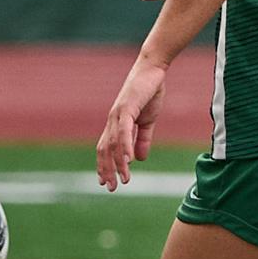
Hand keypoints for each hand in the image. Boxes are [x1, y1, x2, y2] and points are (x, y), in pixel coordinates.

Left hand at [96, 56, 166, 191]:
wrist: (153, 70)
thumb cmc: (149, 93)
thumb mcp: (147, 121)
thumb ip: (142, 139)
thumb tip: (140, 159)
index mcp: (116, 124)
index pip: (105, 149)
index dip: (104, 165)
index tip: (105, 182)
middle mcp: (113, 121)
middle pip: (104, 150)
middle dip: (106, 170)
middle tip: (110, 188)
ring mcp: (118, 114)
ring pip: (113, 144)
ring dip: (118, 163)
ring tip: (123, 179)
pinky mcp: (127, 108)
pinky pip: (124, 130)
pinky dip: (124, 146)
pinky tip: (128, 159)